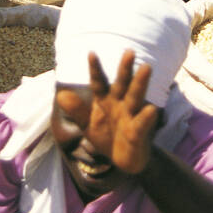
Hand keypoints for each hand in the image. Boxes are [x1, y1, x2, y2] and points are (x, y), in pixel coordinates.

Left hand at [56, 51, 158, 175]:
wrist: (122, 160)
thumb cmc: (106, 136)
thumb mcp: (87, 125)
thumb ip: (77, 110)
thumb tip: (61, 95)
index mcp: (105, 100)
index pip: (99, 82)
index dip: (95, 69)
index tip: (91, 53)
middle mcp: (119, 104)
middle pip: (122, 84)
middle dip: (125, 68)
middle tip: (129, 51)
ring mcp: (130, 116)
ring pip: (135, 97)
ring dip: (140, 83)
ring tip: (146, 67)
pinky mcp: (138, 133)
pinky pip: (141, 124)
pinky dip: (146, 118)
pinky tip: (150, 109)